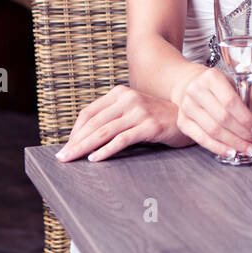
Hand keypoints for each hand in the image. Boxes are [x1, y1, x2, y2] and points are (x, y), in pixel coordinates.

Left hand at [58, 85, 190, 161]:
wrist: (189, 115)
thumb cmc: (158, 117)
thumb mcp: (134, 111)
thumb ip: (114, 118)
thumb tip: (86, 139)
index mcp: (120, 93)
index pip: (89, 112)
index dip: (75, 131)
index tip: (67, 145)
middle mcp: (128, 99)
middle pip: (94, 123)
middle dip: (75, 142)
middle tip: (62, 157)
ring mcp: (139, 111)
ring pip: (104, 132)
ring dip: (84, 147)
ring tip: (72, 159)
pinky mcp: (149, 125)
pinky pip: (121, 139)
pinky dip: (106, 150)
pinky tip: (95, 158)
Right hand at [171, 67, 251, 160]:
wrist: (189, 84)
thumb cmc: (217, 87)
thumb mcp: (232, 87)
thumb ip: (247, 108)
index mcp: (211, 77)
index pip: (231, 102)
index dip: (246, 119)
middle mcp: (196, 90)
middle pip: (223, 118)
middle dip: (243, 134)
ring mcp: (186, 107)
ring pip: (213, 131)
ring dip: (234, 143)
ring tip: (248, 149)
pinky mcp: (182, 122)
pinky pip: (202, 139)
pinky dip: (218, 148)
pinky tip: (231, 152)